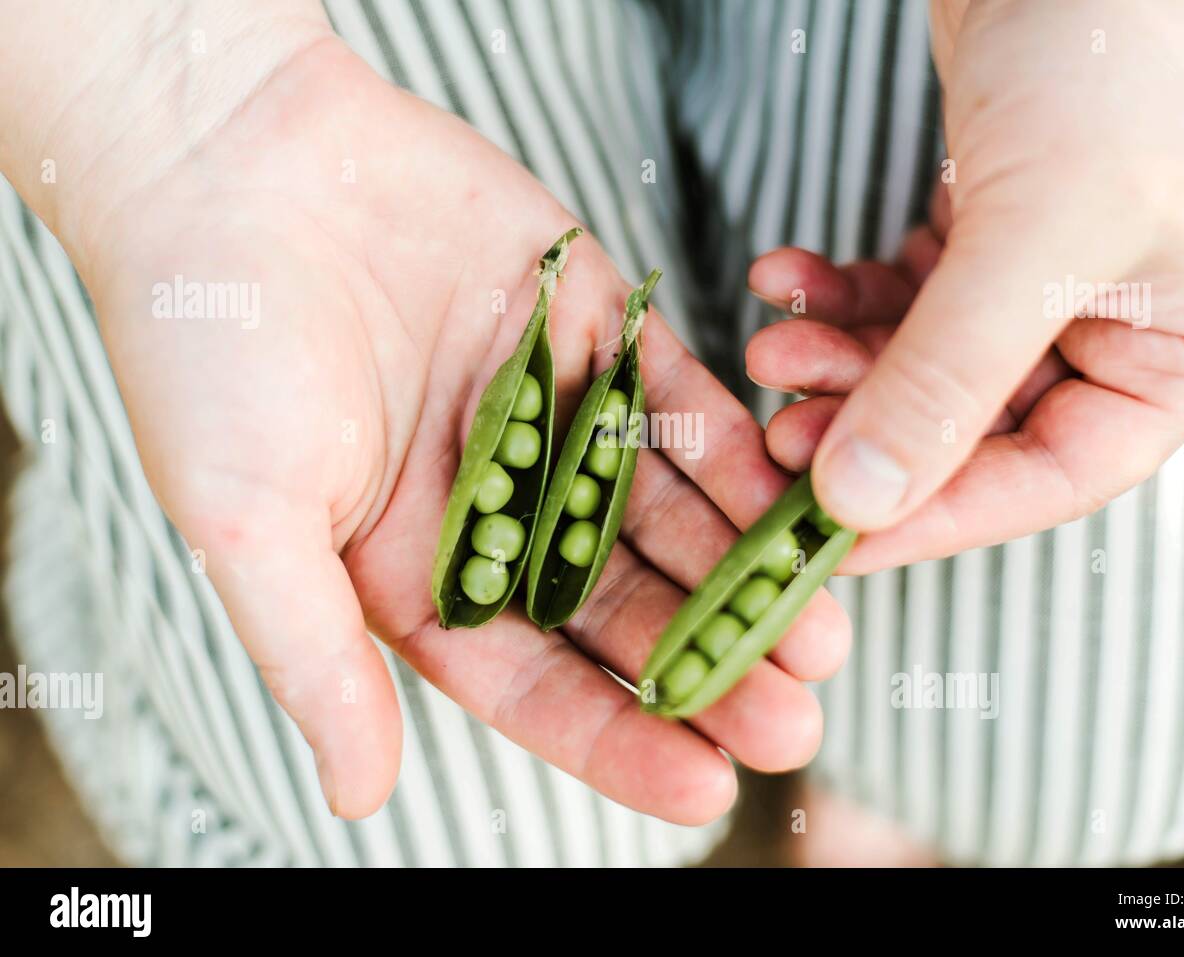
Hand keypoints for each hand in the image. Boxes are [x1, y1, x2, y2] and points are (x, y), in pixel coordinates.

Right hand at [32, 23, 846, 820]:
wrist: (231, 157)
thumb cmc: (210, 346)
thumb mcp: (247, 520)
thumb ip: (317, 657)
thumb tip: (356, 798)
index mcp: (413, 570)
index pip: (533, 682)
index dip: (618, 739)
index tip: (704, 787)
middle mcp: (495, 508)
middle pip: (619, 610)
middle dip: (706, 668)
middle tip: (793, 722)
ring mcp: (552, 419)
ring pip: (666, 520)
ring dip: (741, 576)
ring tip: (821, 637)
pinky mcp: (592, 331)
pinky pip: (678, 407)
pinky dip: (734, 458)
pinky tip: (792, 508)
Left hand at [749, 0, 1183, 574]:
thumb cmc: (1112, 52)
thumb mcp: (1034, 234)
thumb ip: (946, 376)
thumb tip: (862, 499)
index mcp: (1180, 349)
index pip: (1052, 477)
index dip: (937, 517)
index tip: (836, 541)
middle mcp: (1116, 325)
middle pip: (973, 429)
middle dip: (868, 430)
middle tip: (780, 436)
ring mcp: (1045, 281)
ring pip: (924, 367)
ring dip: (839, 361)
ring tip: (769, 346)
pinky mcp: (982, 233)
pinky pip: (900, 299)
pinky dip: (840, 296)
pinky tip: (786, 278)